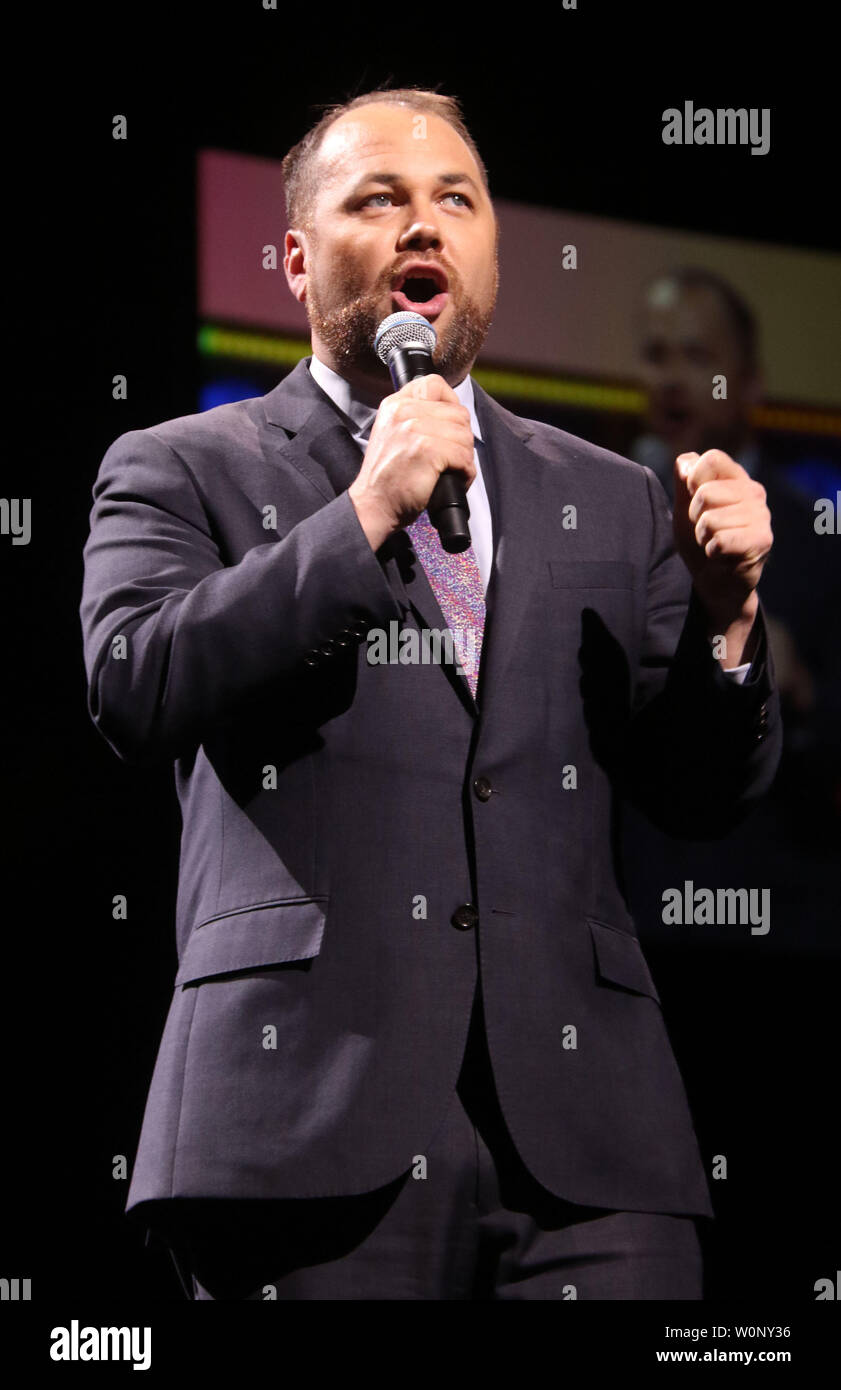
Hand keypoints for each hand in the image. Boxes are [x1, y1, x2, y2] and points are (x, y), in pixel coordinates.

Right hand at [349, 374, 475, 549]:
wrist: (373, 506)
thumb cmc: (386, 479)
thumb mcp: (391, 435)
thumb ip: (413, 418)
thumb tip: (451, 415)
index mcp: (395, 405)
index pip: (434, 384)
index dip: (451, 403)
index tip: (451, 425)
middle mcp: (403, 411)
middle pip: (457, 413)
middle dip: (462, 439)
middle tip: (453, 459)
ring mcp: (415, 429)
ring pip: (464, 436)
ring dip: (465, 458)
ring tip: (452, 472)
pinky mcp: (427, 450)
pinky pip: (463, 456)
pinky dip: (466, 473)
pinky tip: (455, 480)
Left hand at [673, 449, 772, 630]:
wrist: (715, 580)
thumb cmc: (701, 540)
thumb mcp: (684, 508)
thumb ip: (683, 481)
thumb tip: (686, 462)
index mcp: (736, 478)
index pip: (712, 458)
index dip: (692, 479)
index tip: (691, 498)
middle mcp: (753, 492)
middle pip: (704, 492)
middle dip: (694, 516)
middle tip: (705, 529)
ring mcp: (761, 516)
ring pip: (710, 520)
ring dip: (703, 537)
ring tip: (713, 543)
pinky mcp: (762, 540)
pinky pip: (721, 540)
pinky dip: (712, 551)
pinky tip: (721, 555)